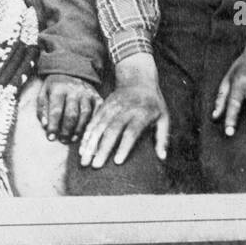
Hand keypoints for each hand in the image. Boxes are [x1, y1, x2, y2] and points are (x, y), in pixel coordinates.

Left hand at [37, 74, 101, 142]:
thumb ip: (42, 109)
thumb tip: (45, 126)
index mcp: (58, 89)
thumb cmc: (55, 87)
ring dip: (79, 129)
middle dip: (67, 130)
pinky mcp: (96, 96)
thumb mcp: (43, 93)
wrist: (71, 71)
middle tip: (63, 140)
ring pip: (86, 114)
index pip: (56, 110)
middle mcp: (74, 90)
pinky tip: (87, 132)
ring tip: (73, 139)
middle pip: (72, 114)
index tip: (51, 137)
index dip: (53, 126)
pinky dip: (93, 123)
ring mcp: (87, 93)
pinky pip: (97, 112)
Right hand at [78, 54, 169, 168]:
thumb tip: (162, 157)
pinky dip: (86, 135)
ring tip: (84, 160)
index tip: (117, 161)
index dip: (124, 147)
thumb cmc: (153, 103)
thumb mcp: (164, 117)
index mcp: (142, 114)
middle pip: (112, 130)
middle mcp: (124, 110)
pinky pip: (92, 122)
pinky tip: (81, 148)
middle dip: (102, 148)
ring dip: (90, 144)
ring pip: (98, 126)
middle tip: (95, 166)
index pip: (131, 132)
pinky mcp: (102, 106)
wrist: (138, 78)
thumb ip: (162, 137)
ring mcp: (111, 107)